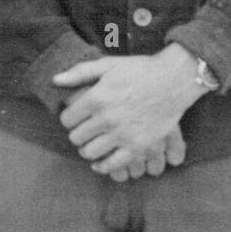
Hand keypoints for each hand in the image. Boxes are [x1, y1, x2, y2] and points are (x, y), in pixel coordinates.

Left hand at [53, 45, 208, 177]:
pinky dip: (103, 166)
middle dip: (78, 134)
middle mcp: (107, 118)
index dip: (69, 118)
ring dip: (88, 149)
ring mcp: (122, 134)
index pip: (67, 119)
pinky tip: (102, 161)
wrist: (175, 79)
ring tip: (95, 142)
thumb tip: (55, 80)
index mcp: (97, 97)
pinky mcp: (137, 146)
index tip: (77, 117)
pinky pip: (112, 165)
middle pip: (76, 138)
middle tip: (87, 129)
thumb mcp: (110, 64)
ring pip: (89, 153)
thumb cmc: (141, 70)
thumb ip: (81, 72)